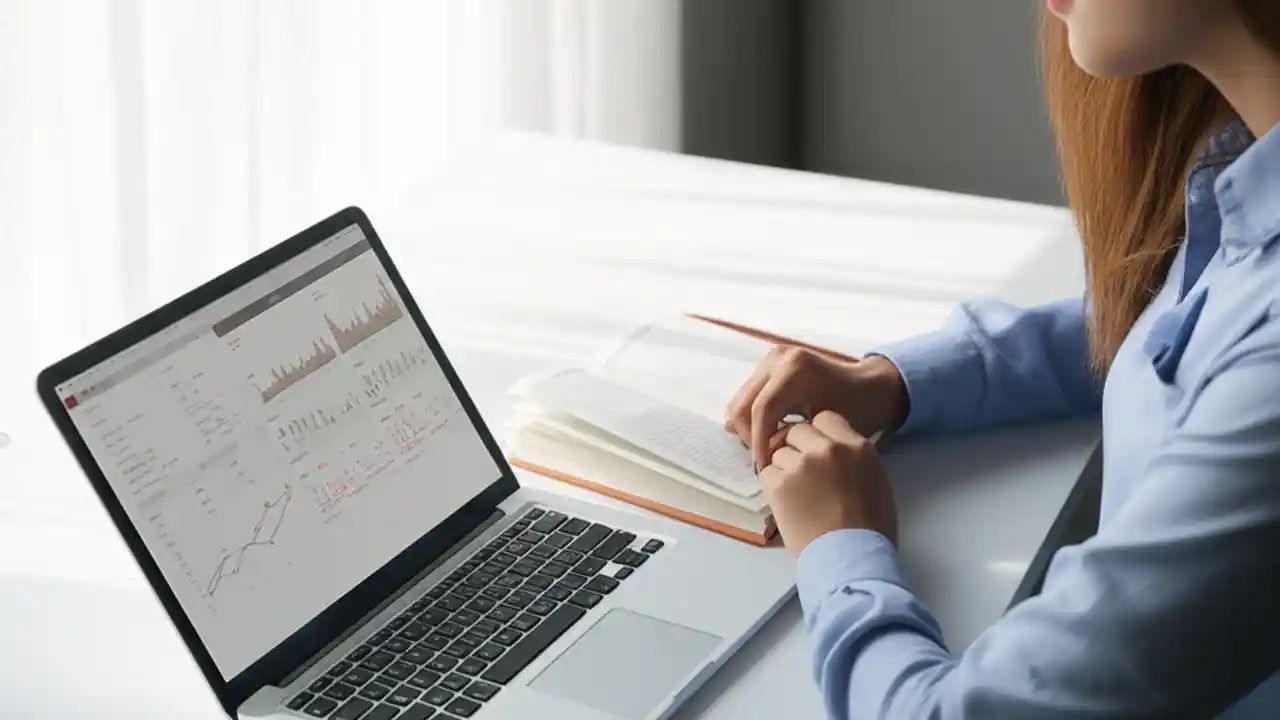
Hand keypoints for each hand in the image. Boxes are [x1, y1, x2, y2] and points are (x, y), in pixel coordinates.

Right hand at [724, 346, 908, 470]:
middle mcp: (779, 358)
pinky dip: (753, 417)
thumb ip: (789, 439)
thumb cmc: (855, 410)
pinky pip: (749, 395)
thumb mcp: (825, 428)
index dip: (757, 442)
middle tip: (763, 460)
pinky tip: (769, 433)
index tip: (762, 467)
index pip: (761, 410)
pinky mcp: (769, 364)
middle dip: (749, 436)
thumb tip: (758, 457)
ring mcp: (772, 358)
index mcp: (795, 370)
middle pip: (743, 404)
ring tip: (767, 447)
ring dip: (749, 427)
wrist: (868, 386)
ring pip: (741, 400)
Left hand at [760, 411, 897, 554]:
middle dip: (795, 447)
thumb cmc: (871, 528)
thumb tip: (833, 453)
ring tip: (795, 492)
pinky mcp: (778, 483)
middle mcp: (826, 448)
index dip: (817, 433)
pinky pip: (766, 472)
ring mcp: (800, 464)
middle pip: (797, 430)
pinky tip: (786, 502)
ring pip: (778, 451)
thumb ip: (852, 457)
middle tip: (800, 471)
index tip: (816, 449)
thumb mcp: (873, 479)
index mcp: (855, 446)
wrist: (850, 557)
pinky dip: (772, 485)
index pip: (825, 418)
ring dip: (782, 467)